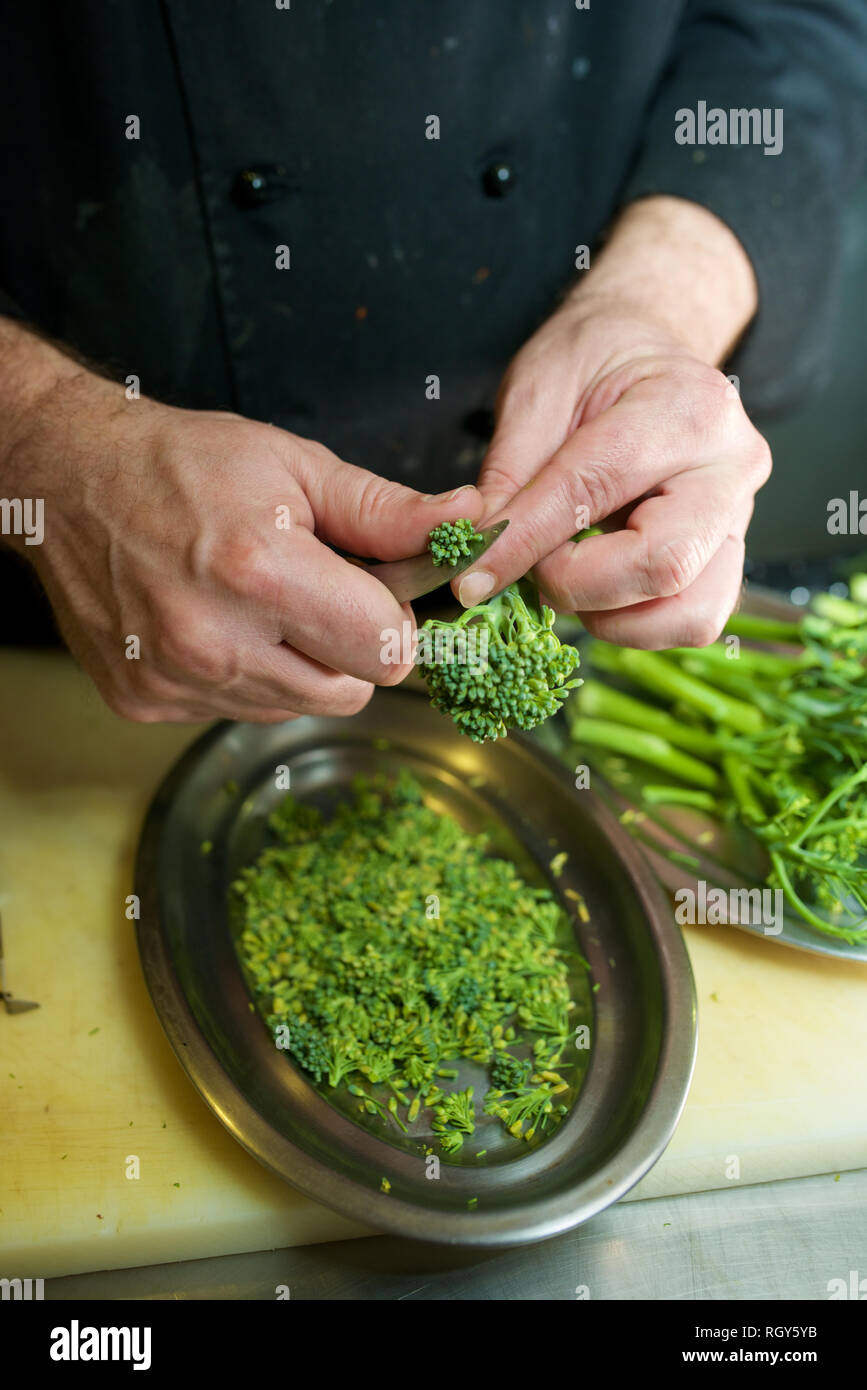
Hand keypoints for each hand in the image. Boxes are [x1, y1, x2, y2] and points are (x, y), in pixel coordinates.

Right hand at [1, 324, 480, 720]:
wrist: (68, 479)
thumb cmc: (181, 463)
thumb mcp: (294, 465)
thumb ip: (386, 512)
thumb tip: (467, 523)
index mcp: (262, 572)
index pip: (385, 649)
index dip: (393, 622)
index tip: (375, 594)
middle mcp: (215, 641)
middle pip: (349, 692)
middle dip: (352, 649)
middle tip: (319, 596)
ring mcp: (176, 679)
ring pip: (296, 707)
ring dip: (298, 665)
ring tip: (260, 603)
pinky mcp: (146, 702)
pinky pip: (237, 712)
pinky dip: (245, 678)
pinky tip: (218, 624)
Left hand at [456, 197, 770, 648]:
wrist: (647, 348)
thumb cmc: (593, 361)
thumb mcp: (536, 393)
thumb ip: (507, 477)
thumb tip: (472, 550)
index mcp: (687, 408)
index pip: (595, 491)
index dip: (524, 542)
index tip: (470, 576)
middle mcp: (731, 468)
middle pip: (663, 566)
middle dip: (577, 586)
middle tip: (532, 567)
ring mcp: (740, 519)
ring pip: (689, 612)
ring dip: (610, 614)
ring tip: (568, 574)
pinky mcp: (731, 558)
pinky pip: (692, 619)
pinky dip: (634, 620)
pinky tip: (597, 585)